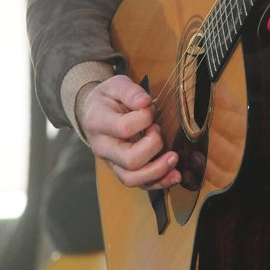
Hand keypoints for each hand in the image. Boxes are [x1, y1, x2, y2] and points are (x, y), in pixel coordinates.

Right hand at [78, 75, 180, 190]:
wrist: (94, 112)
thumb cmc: (108, 98)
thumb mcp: (116, 85)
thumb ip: (130, 91)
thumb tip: (144, 102)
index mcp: (98, 122)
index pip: (124, 128)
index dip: (144, 119)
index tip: (150, 109)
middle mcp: (102, 147)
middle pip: (130, 160)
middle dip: (154, 146)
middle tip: (159, 130)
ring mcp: (111, 162)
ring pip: (132, 178)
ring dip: (158, 172)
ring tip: (174, 159)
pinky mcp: (122, 170)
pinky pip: (139, 184)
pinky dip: (159, 182)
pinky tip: (174, 175)